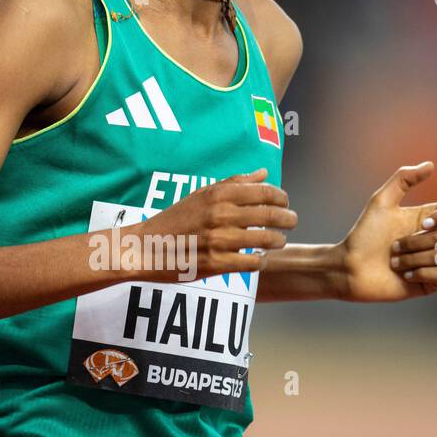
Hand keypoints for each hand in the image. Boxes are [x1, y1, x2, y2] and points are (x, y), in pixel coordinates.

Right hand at [127, 168, 297, 281]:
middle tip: (291, 222)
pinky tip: (260, 258)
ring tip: (278, 241)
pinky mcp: (216, 264)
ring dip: (278, 240)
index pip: (265, 192)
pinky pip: (253, 262)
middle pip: (271, 215)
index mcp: (218, 195)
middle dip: (288, 219)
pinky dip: (261, 260)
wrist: (145, 247)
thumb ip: (235, 183)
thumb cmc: (175, 220)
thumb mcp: (201, 195)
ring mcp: (219, 240)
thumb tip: (264, 173)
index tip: (286, 203)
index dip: (282, 198)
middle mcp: (221, 215)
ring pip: (266, 239)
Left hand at [337, 161, 436, 302]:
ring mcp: (431, 261)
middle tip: (393, 248)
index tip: (425, 222)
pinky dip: (423, 273)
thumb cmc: (363, 235)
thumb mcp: (381, 202)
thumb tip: (430, 165)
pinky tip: (404, 275)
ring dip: (412, 259)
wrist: (349, 267)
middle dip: (414, 242)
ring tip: (394, 263)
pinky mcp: (429, 282)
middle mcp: (431, 239)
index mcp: (426, 218)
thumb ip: (403, 179)